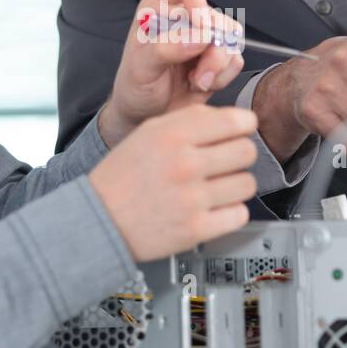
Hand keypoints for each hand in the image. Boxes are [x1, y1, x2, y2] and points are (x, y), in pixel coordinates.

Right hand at [89, 105, 258, 260]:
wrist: (99, 219)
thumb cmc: (123, 176)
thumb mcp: (148, 132)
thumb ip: (190, 120)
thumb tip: (231, 118)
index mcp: (173, 136)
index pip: (235, 121)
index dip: (245, 125)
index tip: (242, 131)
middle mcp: (184, 165)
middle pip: (247, 152)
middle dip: (240, 156)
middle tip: (227, 162)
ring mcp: (192, 199)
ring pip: (247, 184)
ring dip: (236, 186)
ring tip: (218, 187)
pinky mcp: (196, 229)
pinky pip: (239, 214)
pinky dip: (230, 212)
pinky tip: (213, 208)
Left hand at [98, 0, 244, 146]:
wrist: (146, 114)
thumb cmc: (136, 84)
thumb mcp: (141, 67)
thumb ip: (165, 48)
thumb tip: (202, 36)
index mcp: (162, 6)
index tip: (199, 23)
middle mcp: (187, 16)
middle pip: (217, 17)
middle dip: (211, 49)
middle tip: (195, 74)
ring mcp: (206, 37)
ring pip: (231, 39)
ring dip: (217, 66)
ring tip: (195, 81)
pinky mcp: (220, 58)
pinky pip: (236, 60)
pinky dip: (222, 77)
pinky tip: (200, 84)